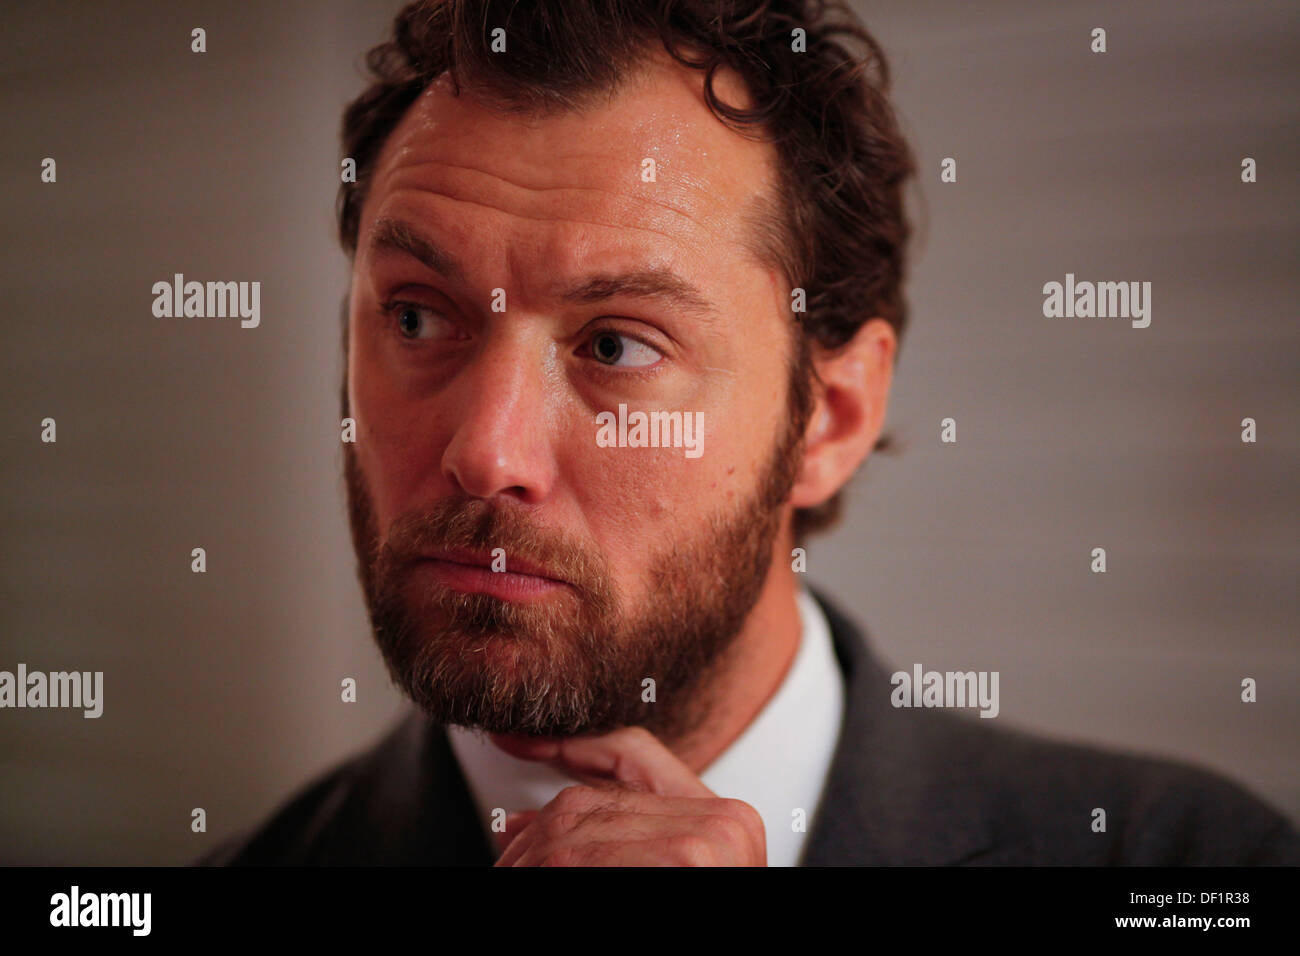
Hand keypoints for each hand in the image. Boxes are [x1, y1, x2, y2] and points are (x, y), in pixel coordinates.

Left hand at [491, 726, 765, 865]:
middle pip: (592, 802)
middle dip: (538, 832)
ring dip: (532, 858)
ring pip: (574, 829)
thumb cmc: (682, 927)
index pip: (633, 752)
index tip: (516, 739)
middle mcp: (722, 825)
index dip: (571, 742)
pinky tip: (528, 871)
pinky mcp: (686, 864)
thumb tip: (516, 823)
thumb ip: (614, 833)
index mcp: (725, 821)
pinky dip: (546, 866)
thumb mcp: (659, 861)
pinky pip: (578, 860)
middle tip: (510, 858)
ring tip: (518, 871)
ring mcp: (705, 848)